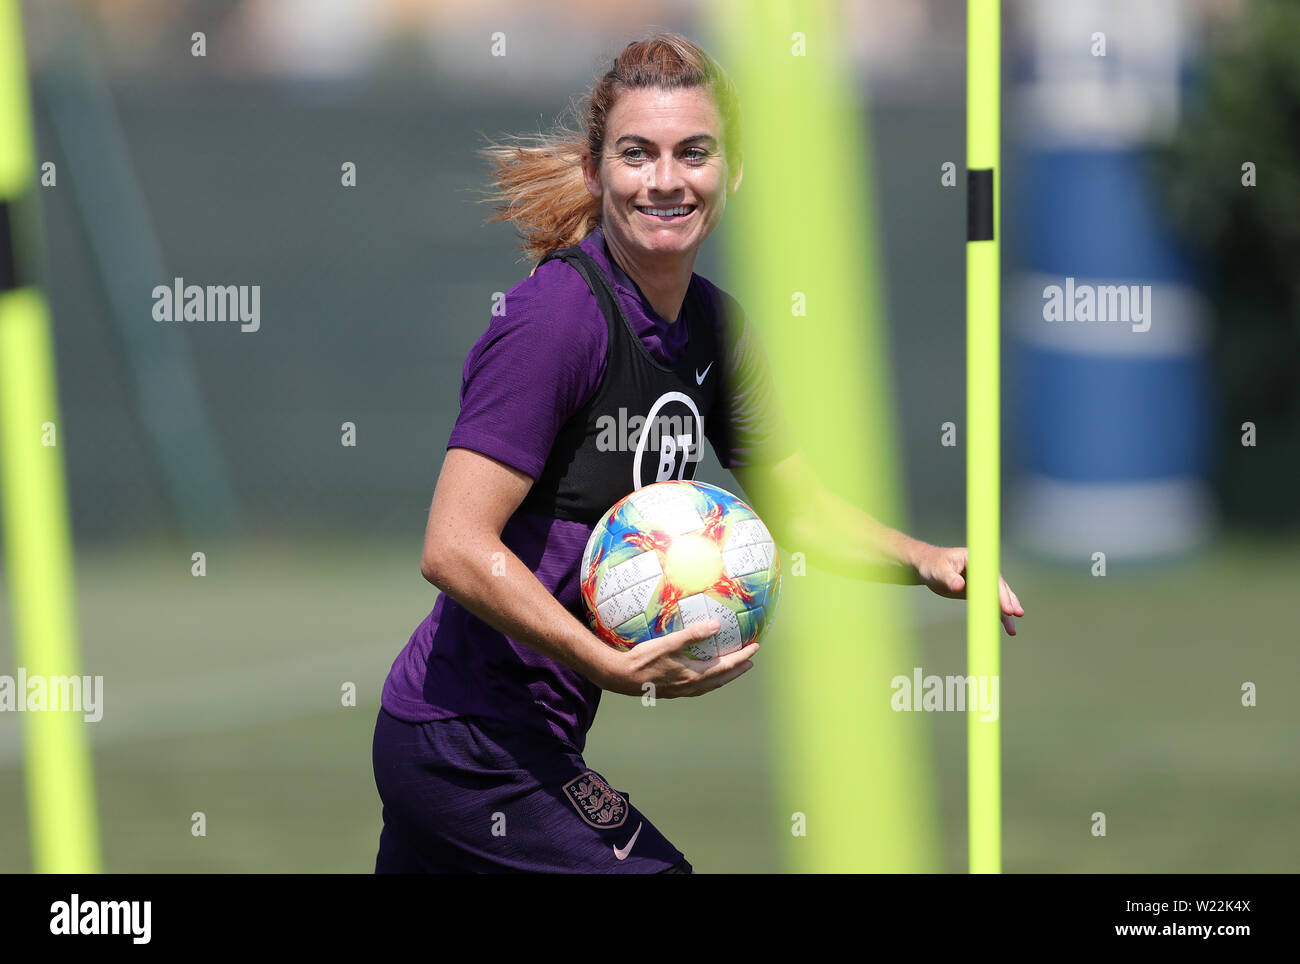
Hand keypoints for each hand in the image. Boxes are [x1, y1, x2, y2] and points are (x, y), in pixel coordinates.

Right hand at [593, 619, 758, 697]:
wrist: (620, 677)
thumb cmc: (643, 659)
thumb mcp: (668, 643)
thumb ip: (692, 634)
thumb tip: (716, 625)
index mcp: (694, 675)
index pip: (726, 666)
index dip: (742, 657)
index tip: (755, 648)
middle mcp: (691, 686)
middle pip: (722, 679)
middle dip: (737, 670)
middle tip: (750, 661)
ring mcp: (681, 691)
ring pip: (711, 685)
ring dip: (724, 677)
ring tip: (732, 669)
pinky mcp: (673, 691)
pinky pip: (699, 687)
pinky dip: (709, 680)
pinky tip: (703, 674)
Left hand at [909, 543, 1023, 635]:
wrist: (925, 568)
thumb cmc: (931, 565)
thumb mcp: (938, 570)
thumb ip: (949, 577)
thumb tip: (960, 586)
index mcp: (976, 560)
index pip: (992, 577)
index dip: (1000, 591)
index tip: (1006, 607)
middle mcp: (983, 570)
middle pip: (999, 587)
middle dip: (1008, 601)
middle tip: (1016, 615)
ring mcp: (982, 581)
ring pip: (998, 597)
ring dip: (1006, 612)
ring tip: (1012, 630)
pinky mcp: (978, 591)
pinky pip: (990, 603)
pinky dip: (996, 614)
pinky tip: (1005, 627)